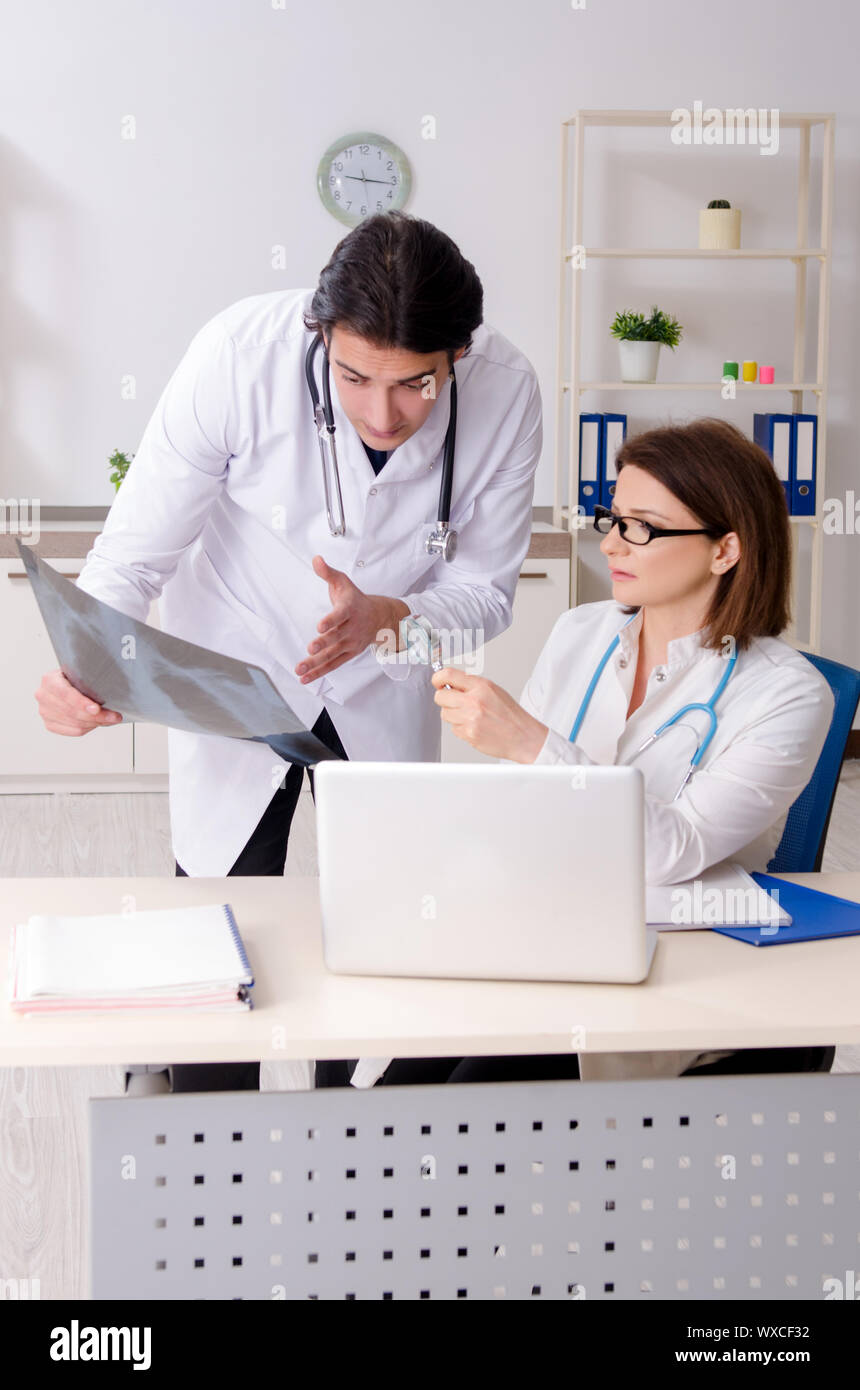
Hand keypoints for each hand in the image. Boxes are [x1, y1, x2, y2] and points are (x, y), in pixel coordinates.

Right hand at [35, 669, 122, 735]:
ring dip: (96, 723)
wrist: (64, 682)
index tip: (96, 709)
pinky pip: (74, 731)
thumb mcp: (80, 671)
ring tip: (110, 718)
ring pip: (75, 724)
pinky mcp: (50, 724)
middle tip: (114, 716)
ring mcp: (45, 712)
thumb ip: (89, 679)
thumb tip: (110, 692)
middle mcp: (44, 696)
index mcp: (49, 680)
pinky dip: (89, 728)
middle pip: (72, 712)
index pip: (65, 694)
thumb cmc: (74, 676)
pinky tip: (98, 722)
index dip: (81, 703)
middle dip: (96, 716)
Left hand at [295, 556, 408, 682]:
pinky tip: (304, 677)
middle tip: (311, 649)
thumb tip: (316, 559)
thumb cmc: (355, 599)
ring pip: (332, 655)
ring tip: (300, 669)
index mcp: (350, 609)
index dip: (331, 621)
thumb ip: (328, 573)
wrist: (379, 617)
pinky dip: (319, 672)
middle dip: (323, 644)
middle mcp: (351, 628)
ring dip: (316, 663)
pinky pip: (333, 665)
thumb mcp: (343, 582)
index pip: (340, 615)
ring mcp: (350, 643)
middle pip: (336, 638)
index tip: (320, 627)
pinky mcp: (348, 654)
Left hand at [431, 667, 548, 761]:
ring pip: (444, 714)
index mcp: (481, 686)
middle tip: (453, 702)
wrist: (522, 736)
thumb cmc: (510, 714)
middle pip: (440, 696)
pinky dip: (461, 728)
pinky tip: (474, 726)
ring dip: (453, 715)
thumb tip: (450, 684)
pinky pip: (453, 729)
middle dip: (444, 699)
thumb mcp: (494, 690)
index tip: (438, 682)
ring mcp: (470, 718)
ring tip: (469, 716)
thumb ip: (472, 686)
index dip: (438, 678)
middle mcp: (474, 701)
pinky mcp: (468, 734)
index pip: (448, 675)